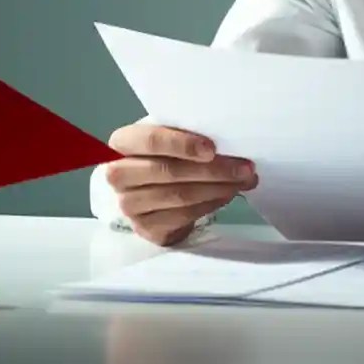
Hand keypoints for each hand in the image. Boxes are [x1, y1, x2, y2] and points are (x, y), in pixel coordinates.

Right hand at [104, 123, 257, 246]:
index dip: (183, 144)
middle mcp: (118, 174)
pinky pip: (183, 216)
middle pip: (169, 171)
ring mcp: (129, 204)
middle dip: (212, 170)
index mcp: (122, 143)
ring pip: (179, 195)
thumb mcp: (171, 138)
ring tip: (242, 181)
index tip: (212, 149)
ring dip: (217, 188)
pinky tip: (226, 195)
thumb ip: (190, 136)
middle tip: (244, 168)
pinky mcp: (145, 227)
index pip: (150, 140)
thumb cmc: (164, 155)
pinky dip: (210, 204)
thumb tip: (233, 144)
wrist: (150, 192)